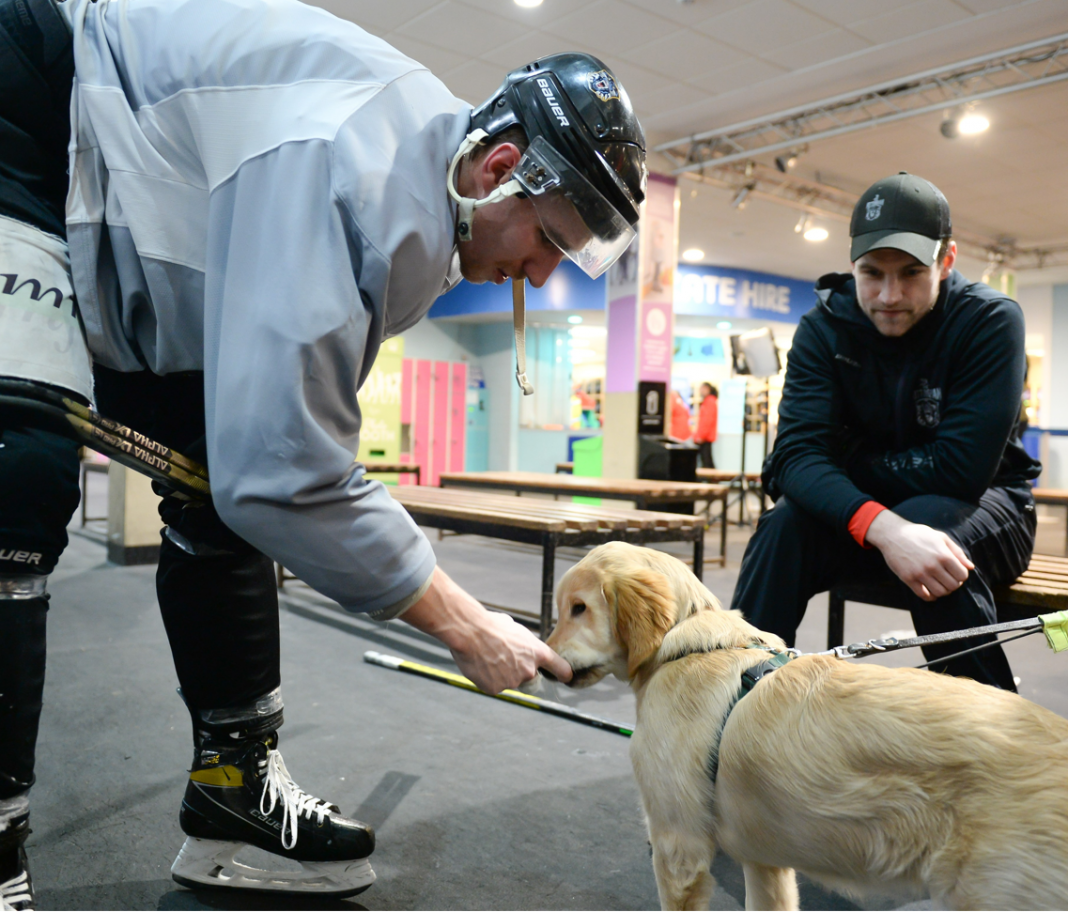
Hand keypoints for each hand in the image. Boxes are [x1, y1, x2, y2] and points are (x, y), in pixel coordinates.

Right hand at [400, 567, 572, 693]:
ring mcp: (513, 682)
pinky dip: (487, 678)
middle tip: (502, 656)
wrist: (470, 632)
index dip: (563, 673)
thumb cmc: (491, 625)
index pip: (561, 668)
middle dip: (518, 669)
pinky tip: (480, 664)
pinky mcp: (496, 689)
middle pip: (528, 676)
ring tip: (487, 656)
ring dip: (500, 673)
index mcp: (539, 653)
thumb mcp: (516, 629)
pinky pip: (493, 685)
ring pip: (509, 680)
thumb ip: (524, 644)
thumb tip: (520, 647)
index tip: (566, 677)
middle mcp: (529, 670)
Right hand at [865, 511, 973, 601]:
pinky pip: (924, 596)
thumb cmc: (919, 534)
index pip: (962, 575)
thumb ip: (957, 552)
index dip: (961, 575)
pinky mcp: (908, 579)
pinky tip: (929, 590)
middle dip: (953, 584)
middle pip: (953, 586)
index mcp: (943, 555)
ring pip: (940, 593)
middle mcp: (933, 566)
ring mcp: (920, 573)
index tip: (955, 572)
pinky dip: (930, 596)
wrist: (893, 535)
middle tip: (947, 578)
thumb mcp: (940, 537)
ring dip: (943, 591)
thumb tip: (971, 567)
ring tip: (939, 584)